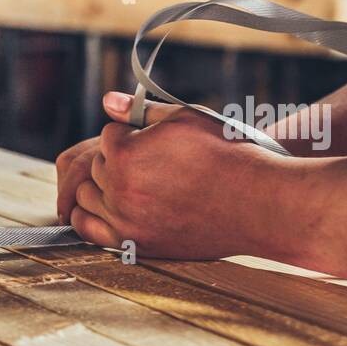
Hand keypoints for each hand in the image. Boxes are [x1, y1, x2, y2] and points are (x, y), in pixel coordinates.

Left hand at [60, 91, 291, 259]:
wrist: (259, 203)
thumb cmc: (228, 155)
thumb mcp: (186, 118)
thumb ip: (140, 110)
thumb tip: (106, 101)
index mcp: (126, 154)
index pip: (108, 137)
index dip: (131, 136)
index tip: (156, 144)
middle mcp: (119, 189)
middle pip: (97, 168)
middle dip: (118, 162)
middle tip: (153, 166)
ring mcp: (124, 221)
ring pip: (87, 199)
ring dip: (105, 189)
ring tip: (138, 186)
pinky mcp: (133, 244)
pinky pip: (89, 231)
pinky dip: (92, 218)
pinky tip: (113, 209)